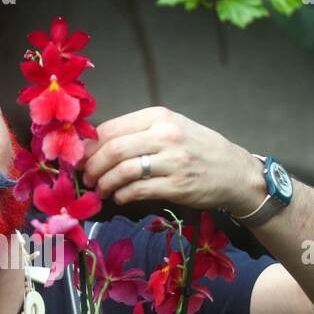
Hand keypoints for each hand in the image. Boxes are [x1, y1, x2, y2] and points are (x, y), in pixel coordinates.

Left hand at [78, 106, 263, 214]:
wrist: (234, 171)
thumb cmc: (198, 149)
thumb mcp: (171, 128)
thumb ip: (138, 132)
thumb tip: (95, 145)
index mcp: (159, 116)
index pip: (111, 128)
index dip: (88, 146)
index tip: (78, 158)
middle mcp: (165, 135)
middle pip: (112, 150)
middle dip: (91, 166)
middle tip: (85, 177)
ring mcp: (172, 161)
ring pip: (122, 171)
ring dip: (103, 183)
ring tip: (99, 189)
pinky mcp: (177, 186)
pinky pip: (137, 190)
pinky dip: (121, 195)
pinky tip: (118, 197)